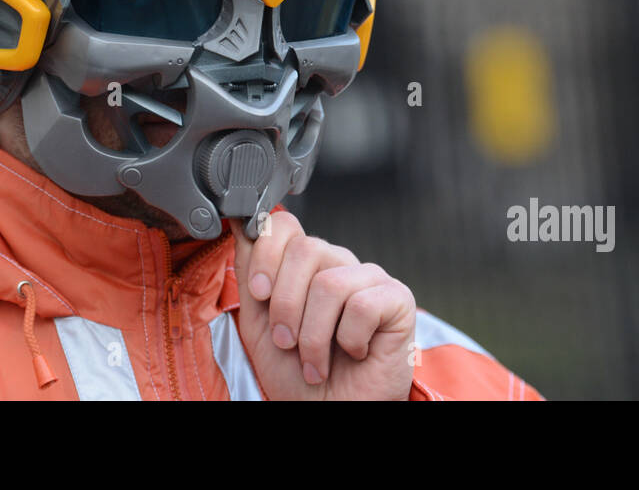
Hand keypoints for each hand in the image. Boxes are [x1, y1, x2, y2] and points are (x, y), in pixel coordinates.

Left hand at [231, 211, 415, 399]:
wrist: (328, 414)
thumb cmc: (297, 375)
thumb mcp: (258, 322)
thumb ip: (250, 273)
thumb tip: (240, 224)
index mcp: (305, 265)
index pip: (285, 226)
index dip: (266, 256)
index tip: (259, 294)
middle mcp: (338, 264)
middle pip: (305, 250)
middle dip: (286, 305)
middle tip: (286, 342)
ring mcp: (370, 279)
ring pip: (329, 283)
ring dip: (313, 335)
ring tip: (315, 362)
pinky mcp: (398, 299)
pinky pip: (362, 304)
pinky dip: (349, 339)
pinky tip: (354, 353)